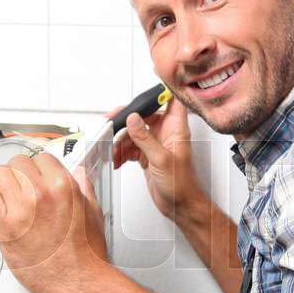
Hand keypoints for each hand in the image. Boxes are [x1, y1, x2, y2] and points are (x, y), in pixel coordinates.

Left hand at [0, 152, 108, 292]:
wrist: (75, 280)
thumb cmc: (85, 254)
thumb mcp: (93, 213)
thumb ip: (84, 189)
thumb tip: (80, 175)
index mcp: (63, 186)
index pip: (41, 158)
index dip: (37, 168)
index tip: (34, 176)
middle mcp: (41, 193)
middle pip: (17, 163)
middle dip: (18, 173)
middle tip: (18, 187)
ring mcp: (21, 208)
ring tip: (1, 192)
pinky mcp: (4, 224)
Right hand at [111, 96, 200, 220]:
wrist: (180, 205)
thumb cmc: (182, 185)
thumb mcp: (161, 159)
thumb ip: (145, 138)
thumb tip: (133, 119)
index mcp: (175, 129)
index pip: (171, 101)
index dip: (160, 91)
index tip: (146, 86)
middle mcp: (166, 133)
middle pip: (144, 115)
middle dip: (127, 119)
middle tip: (112, 123)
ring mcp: (155, 144)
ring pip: (134, 133)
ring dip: (121, 141)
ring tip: (114, 152)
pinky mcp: (147, 155)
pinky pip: (131, 147)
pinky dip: (122, 152)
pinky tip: (117, 159)